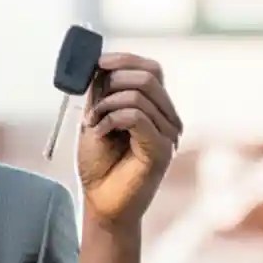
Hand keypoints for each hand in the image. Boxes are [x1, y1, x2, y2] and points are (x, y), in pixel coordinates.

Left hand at [76, 53, 181, 225]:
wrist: (101, 203)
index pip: (152, 69)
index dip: (125, 60)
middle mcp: (167, 119)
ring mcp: (168, 134)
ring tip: (94, 124)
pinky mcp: (161, 149)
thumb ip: (102, 92)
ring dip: (106, 105)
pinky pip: (137, 116)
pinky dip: (111, 118)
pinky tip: (100, 132)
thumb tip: (101, 63)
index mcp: (155, 109)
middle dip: (114, 80)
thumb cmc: (99, 165)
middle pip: (149, 76)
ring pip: (139, 95)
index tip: (98, 62)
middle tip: (94, 103)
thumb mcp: (96, 118)